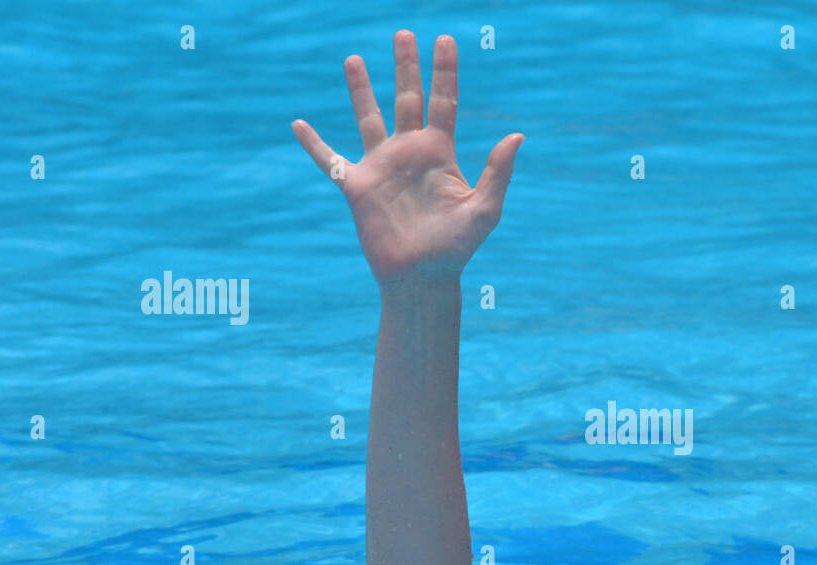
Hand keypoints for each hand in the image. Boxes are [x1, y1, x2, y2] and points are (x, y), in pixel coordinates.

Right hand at [292, 31, 522, 288]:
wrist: (423, 278)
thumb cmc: (457, 249)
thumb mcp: (485, 209)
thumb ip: (498, 172)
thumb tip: (518, 136)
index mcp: (440, 153)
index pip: (443, 101)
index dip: (445, 71)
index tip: (445, 40)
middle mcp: (410, 153)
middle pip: (407, 99)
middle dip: (406, 67)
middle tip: (404, 34)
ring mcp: (381, 167)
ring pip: (368, 118)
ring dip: (361, 90)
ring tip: (353, 59)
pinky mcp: (357, 187)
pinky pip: (329, 160)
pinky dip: (313, 144)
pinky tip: (298, 125)